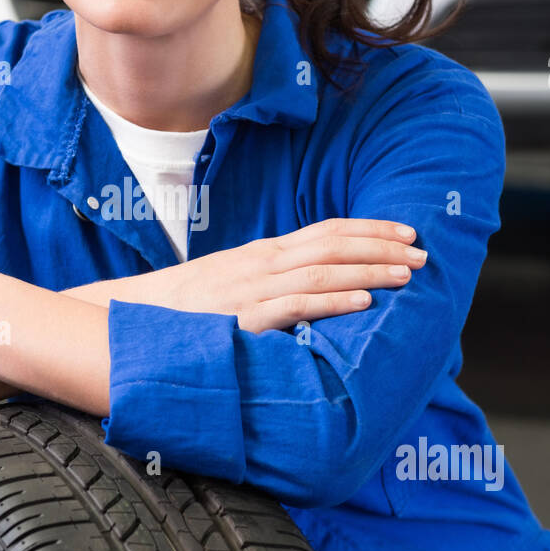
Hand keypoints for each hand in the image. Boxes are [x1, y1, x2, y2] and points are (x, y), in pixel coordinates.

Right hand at [66, 218, 425, 332]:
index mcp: (261, 254)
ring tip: (408, 273)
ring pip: (323, 271)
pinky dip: (332, 299)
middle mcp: (260, 264)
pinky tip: (363, 300)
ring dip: (370, 270)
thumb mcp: (230, 284)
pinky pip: (295, 305)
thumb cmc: (181, 310)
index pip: (324, 232)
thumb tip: (310, 286)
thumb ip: (268, 282)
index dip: (368, 230)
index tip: (405, 232)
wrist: (127, 320)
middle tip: (422, 250)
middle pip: (332, 245)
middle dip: (381, 246)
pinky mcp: (241, 318)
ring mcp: (251, 289)